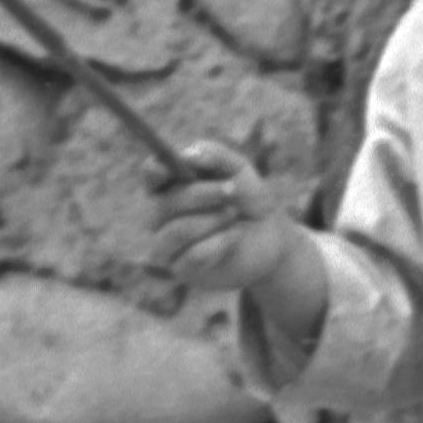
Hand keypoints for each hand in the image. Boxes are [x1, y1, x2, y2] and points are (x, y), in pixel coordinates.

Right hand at [150, 139, 315, 306]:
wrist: (272, 236)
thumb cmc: (249, 198)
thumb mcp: (239, 170)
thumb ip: (214, 155)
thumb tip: (186, 153)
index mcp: (169, 185)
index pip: (150, 175)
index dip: (156, 171)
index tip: (171, 168)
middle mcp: (161, 215)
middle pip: (160, 205)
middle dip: (198, 195)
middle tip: (231, 190)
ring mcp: (168, 244)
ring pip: (174, 233)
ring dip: (208, 221)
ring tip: (233, 214)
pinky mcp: (183, 269)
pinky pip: (191, 257)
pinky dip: (217, 244)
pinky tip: (233, 237)